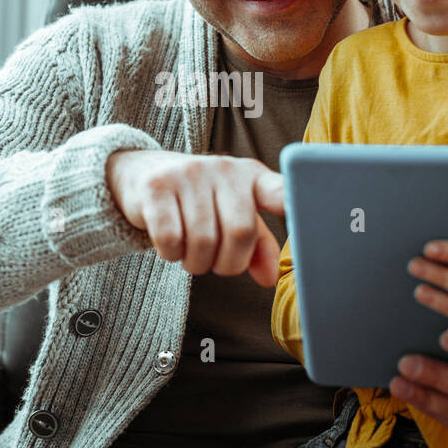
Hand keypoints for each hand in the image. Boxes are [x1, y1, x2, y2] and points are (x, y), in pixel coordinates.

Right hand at [106, 149, 285, 286]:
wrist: (141, 175)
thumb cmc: (198, 202)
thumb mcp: (231, 215)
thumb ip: (256, 245)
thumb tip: (270, 279)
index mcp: (251, 176)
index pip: (279, 190)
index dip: (295, 201)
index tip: (306, 212)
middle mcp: (223, 169)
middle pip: (240, 232)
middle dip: (228, 263)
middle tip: (215, 264)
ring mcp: (188, 174)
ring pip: (203, 241)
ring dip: (197, 263)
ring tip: (191, 254)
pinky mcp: (156, 186)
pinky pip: (170, 239)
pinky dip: (171, 255)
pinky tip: (170, 246)